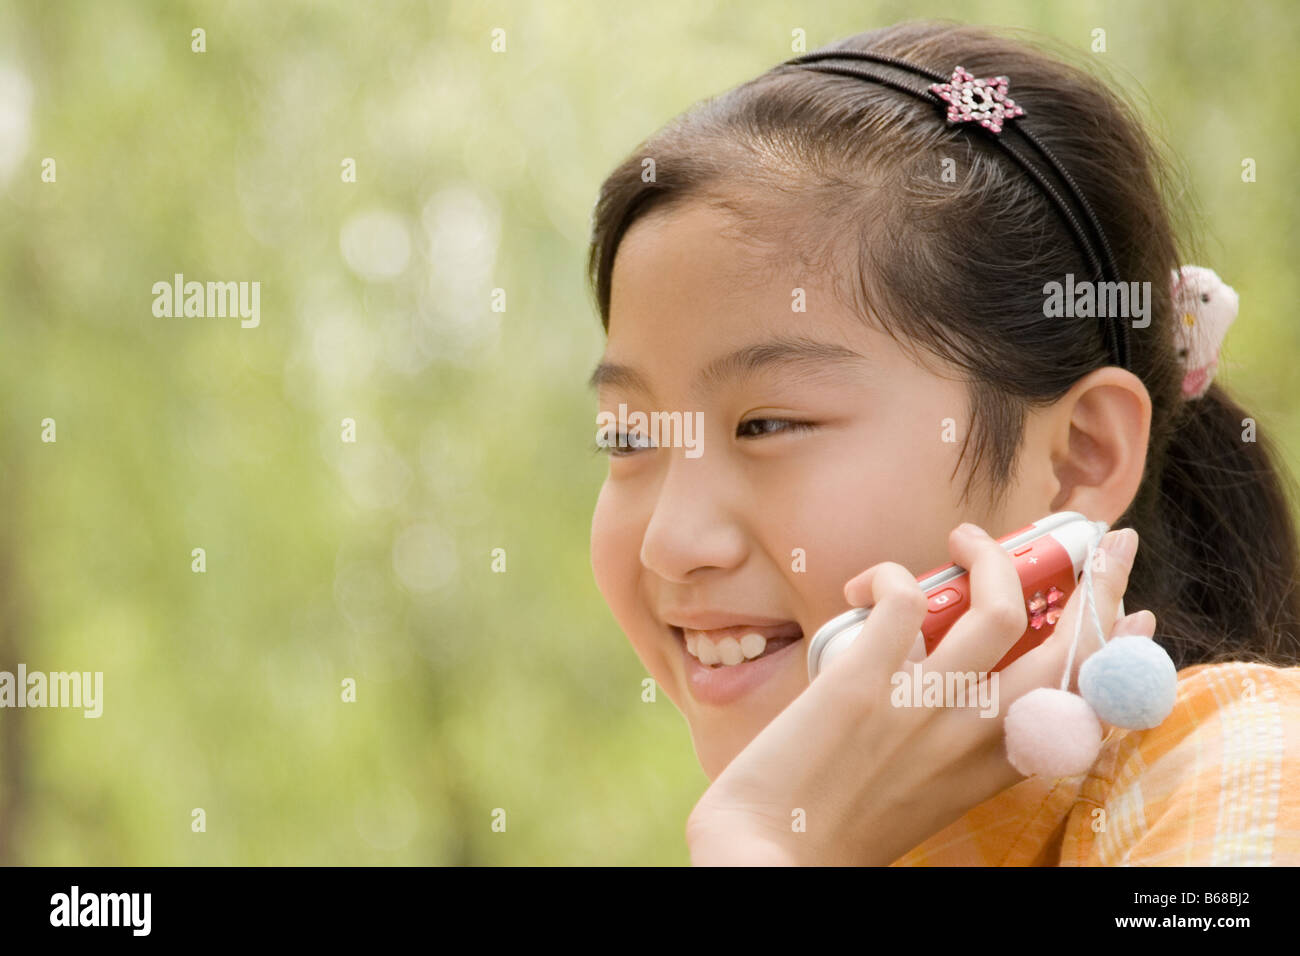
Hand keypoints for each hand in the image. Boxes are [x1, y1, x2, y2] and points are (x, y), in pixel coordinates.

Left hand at [685, 522, 1151, 865]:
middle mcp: (974, 736)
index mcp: (995, 768)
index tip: (1137, 612)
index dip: (1118, 649)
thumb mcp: (928, 796)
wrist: (769, 851)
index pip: (1085, 702)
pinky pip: (905, 596)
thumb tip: (966, 686)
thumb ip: (958, 749)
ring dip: (991, 554)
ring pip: (999, 605)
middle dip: (1098, 580)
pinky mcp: (864, 679)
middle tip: (1091, 538)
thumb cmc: (837, 825)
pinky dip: (892, 574)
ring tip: (967, 538)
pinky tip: (868, 583)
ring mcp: (923, 705)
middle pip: (1067, 646)